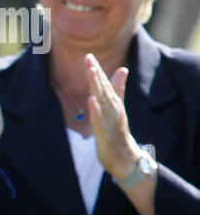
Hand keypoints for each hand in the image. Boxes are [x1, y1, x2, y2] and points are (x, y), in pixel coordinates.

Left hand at [85, 55, 137, 178]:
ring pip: (102, 101)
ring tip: (91, 72)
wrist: (126, 158)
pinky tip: (90, 100)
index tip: (88, 56)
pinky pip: (99, 120)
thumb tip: (123, 69)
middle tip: (89, 58)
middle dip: (96, 74)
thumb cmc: (119, 132)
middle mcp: (113, 110)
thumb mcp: (117, 109)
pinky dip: (95, 110)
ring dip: (97, 86)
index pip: (104, 84)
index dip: (97, 70)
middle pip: (103, 89)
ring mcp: (111, 121)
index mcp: (114, 104)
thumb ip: (118, 89)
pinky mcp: (105, 134)